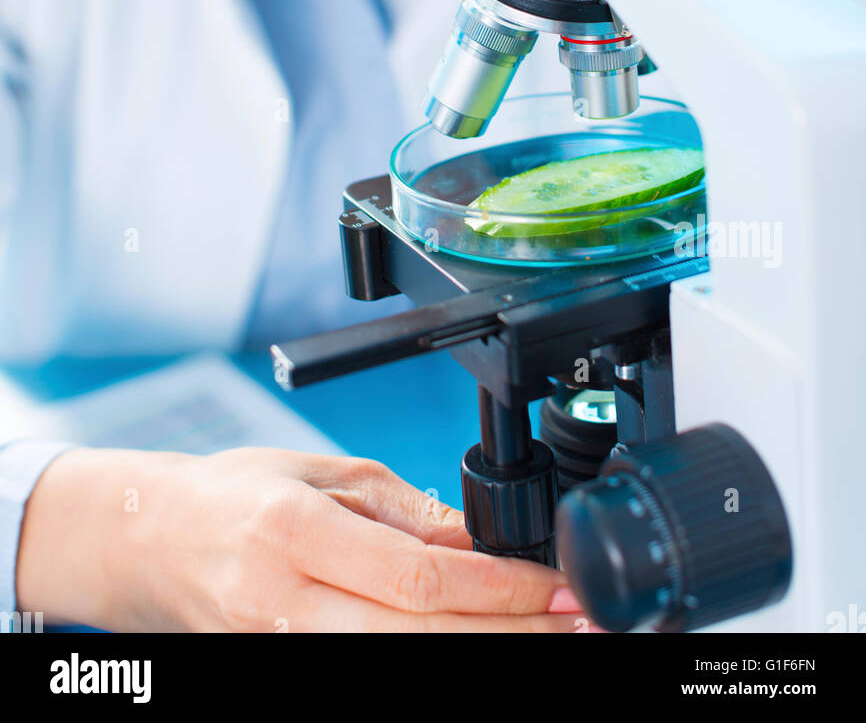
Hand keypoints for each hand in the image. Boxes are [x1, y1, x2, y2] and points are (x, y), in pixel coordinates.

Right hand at [17, 446, 595, 632]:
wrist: (150, 543)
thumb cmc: (232, 495)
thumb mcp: (318, 475)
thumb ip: (400, 512)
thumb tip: (477, 540)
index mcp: (296, 535)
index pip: (418, 579)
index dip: (499, 590)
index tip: (557, 589)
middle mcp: (286, 604)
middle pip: (420, 641)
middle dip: (511, 637)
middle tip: (580, 628)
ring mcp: (280, 649)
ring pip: (400, 669)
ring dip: (483, 656)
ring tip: (547, 643)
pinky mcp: (283, 672)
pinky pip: (370, 674)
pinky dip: (433, 661)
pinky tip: (480, 646)